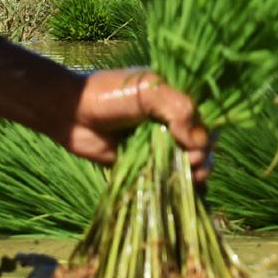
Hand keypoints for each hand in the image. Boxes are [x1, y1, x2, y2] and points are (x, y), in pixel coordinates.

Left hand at [66, 67, 213, 179]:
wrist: (71, 113)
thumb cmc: (108, 94)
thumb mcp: (147, 90)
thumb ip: (177, 109)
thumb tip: (199, 142)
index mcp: (173, 99)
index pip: (204, 119)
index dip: (207, 135)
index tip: (198, 146)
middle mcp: (168, 122)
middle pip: (199, 143)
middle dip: (201, 156)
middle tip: (191, 162)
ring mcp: (155, 144)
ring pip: (186, 162)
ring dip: (193, 172)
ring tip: (189, 176)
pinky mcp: (142, 163)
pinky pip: (165, 175)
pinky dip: (175, 182)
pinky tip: (181, 187)